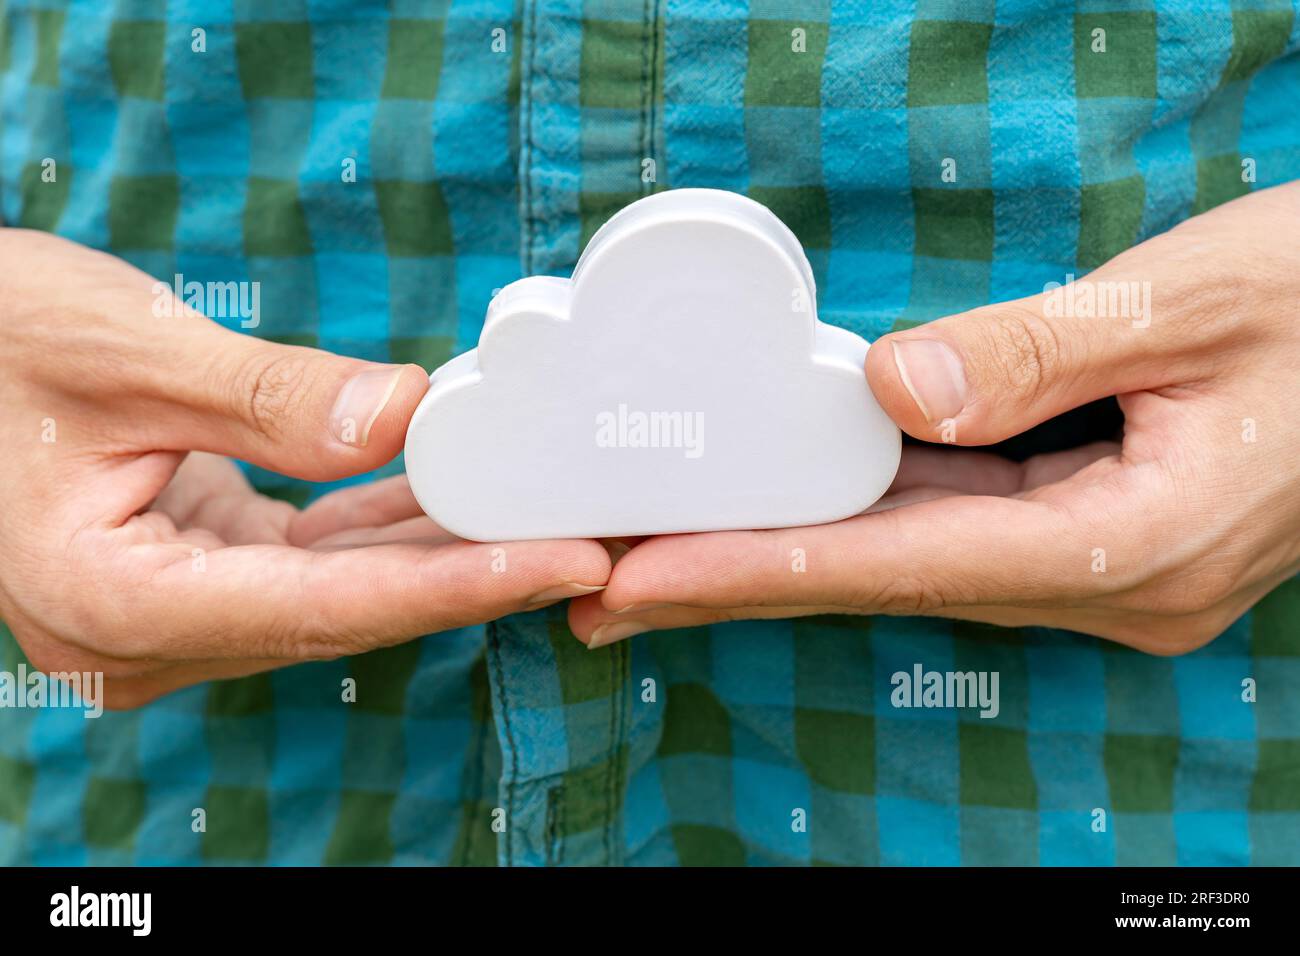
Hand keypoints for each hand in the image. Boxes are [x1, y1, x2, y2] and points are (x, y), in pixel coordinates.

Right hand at [0, 230, 608, 707]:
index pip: (327, 608)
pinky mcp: (189, 573)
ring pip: (336, 589)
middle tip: (589, 538)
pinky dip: (379, 524)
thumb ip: (270, 397)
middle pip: (347, 612)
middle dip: (471, 573)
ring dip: (434, 547)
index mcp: (113, 602)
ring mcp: (169, 611)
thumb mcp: (123, 349)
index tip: (563, 563)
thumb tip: (410, 411)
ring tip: (545, 509)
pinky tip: (452, 489)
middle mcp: (144, 634)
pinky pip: (305, 558)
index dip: (457, 586)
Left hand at [569, 182, 1299, 654]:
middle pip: (887, 583)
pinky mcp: (1096, 536)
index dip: (763, 571)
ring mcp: (1103, 572)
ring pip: (912, 565)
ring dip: (789, 559)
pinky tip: (783, 514)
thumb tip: (894, 386)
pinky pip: (956, 531)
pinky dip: (861, 524)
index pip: (905, 566)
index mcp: (1134, 544)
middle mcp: (1108, 585)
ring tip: (661, 558)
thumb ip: (1040, 352)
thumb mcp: (1194, 302)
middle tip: (605, 588)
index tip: (645, 578)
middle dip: (743, 583)